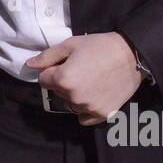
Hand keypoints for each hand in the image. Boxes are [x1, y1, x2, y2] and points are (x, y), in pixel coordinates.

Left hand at [26, 32, 141, 125]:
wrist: (132, 55)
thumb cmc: (100, 46)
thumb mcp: (71, 44)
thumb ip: (47, 56)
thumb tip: (29, 65)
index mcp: (63, 79)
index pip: (43, 80)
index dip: (52, 70)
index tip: (66, 64)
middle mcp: (73, 97)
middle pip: (57, 93)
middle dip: (63, 83)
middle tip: (81, 70)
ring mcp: (88, 108)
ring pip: (70, 105)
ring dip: (74, 96)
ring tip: (90, 81)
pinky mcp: (102, 115)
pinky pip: (84, 118)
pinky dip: (85, 109)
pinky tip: (94, 95)